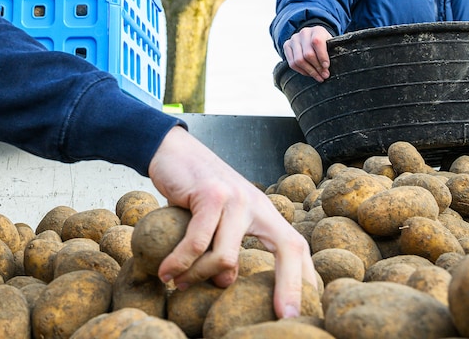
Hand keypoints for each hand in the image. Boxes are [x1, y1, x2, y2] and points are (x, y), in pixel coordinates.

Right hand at [146, 126, 319, 318]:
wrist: (172, 150)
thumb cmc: (193, 189)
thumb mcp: (216, 219)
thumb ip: (226, 248)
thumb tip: (225, 283)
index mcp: (265, 212)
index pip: (296, 247)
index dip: (303, 280)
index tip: (299, 312)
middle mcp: (258, 204)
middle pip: (289, 248)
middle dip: (289, 286)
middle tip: (285, 317)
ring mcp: (237, 198)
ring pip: (227, 257)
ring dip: (198, 276)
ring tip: (177, 284)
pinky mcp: (211, 194)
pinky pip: (198, 243)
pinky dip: (179, 262)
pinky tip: (165, 272)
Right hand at [282, 25, 333, 80]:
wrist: (313, 38)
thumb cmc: (325, 44)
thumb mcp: (331, 45)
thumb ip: (331, 53)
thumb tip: (326, 68)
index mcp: (317, 30)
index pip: (317, 42)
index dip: (322, 56)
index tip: (326, 66)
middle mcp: (304, 33)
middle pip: (308, 54)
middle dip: (317, 67)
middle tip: (324, 75)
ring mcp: (294, 39)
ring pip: (299, 60)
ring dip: (309, 71)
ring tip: (318, 76)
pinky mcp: (287, 45)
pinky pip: (292, 63)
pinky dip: (301, 71)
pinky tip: (308, 73)